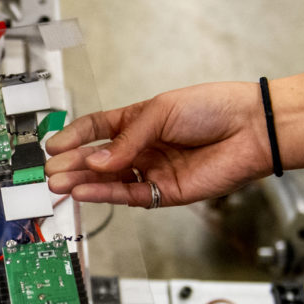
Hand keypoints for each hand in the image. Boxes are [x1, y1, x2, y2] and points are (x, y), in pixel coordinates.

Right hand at [44, 82, 273, 207]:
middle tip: (50, 170)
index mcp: (139, 122)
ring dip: (83, 182)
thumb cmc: (215, 108)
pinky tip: (85, 190)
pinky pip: (129, 195)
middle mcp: (143, 148)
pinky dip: (106, 194)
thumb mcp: (161, 112)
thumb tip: (97, 162)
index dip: (74, 136)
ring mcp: (152, 171)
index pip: (96, 129)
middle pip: (98, 159)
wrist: (252, 129)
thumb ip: (127, 140)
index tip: (54, 144)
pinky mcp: (165, 192)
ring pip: (109, 181)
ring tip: (58, 183)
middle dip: (72, 164)